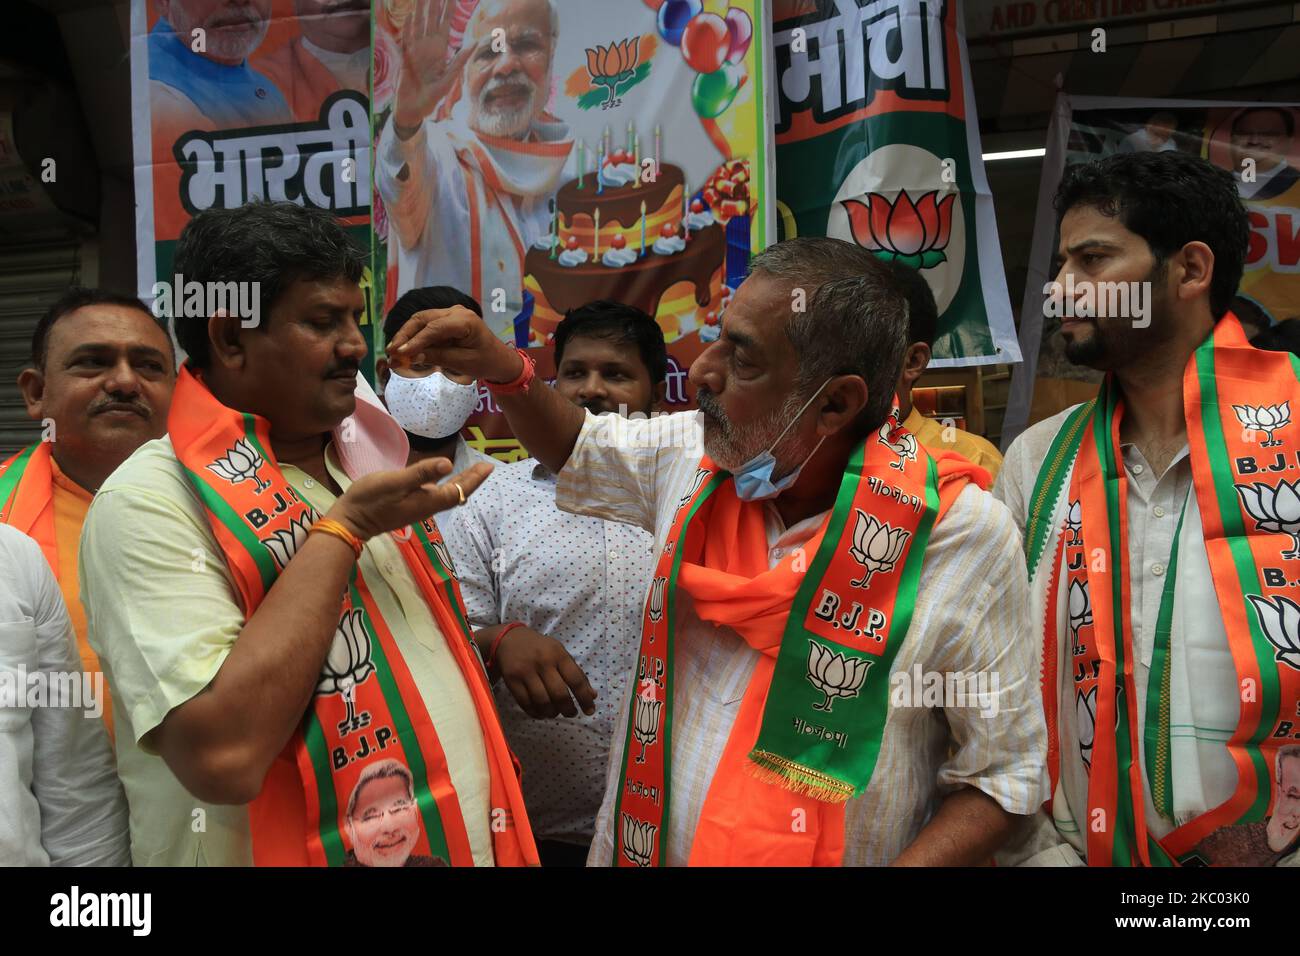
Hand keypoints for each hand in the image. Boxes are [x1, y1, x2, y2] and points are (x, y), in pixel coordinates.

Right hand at [327, 458, 491, 540]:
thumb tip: (448, 463)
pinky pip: (435, 495)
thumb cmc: (371, 499)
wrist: (351, 521)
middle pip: (455, 493)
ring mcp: (418, 508)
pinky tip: (441, 480)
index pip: (458, 489)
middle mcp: (427, 506)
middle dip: (471, 480)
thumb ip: (421, 473)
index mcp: (428, 501)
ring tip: (470, 472)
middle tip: (485, 467)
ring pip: (446, 495)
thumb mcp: (395, 482)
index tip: (488, 467)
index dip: (474, 478)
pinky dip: (445, 486)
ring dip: (460, 483)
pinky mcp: (408, 507)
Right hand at [388, 305, 522, 383]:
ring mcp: (450, 313)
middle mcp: (456, 311)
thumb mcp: (463, 363)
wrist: (499, 360)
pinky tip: (404, 349)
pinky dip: (414, 337)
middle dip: (405, 335)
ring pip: (421, 320)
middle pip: (423, 319)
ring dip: (406, 336)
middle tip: (390, 352)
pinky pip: (426, 326)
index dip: (415, 340)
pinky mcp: (445, 320)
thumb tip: (410, 356)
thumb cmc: (486, 362)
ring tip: (393, 353)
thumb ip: (438, 356)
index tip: (398, 353)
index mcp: (465, 320)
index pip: (434, 328)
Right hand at [392, 0, 474, 132]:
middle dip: (434, 5)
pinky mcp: (405, 58)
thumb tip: (474, 44)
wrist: (413, 110)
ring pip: (418, 25)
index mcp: (440, 52)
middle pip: (431, 21)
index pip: (445, 26)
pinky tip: (411, 15)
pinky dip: (409, 28)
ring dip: (421, 11)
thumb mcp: (448, 80)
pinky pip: (407, 40)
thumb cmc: (431, 98)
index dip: (448, 11)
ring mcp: (415, 51)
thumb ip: (459, 61)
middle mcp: (427, 48)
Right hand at [492, 626, 596, 718]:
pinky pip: (525, 703)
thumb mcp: (560, 653)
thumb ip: (576, 673)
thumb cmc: (540, 648)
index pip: (576, 680)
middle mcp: (543, 662)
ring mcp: (525, 671)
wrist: (508, 638)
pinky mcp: (511, 680)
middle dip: (568, 709)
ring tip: (555, 713)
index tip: (589, 710)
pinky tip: (541, 713)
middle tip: (571, 713)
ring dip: (552, 713)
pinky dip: (535, 713)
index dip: (585, 698)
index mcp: (558, 654)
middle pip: (559, 694)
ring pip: (542, 701)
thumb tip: (592, 696)